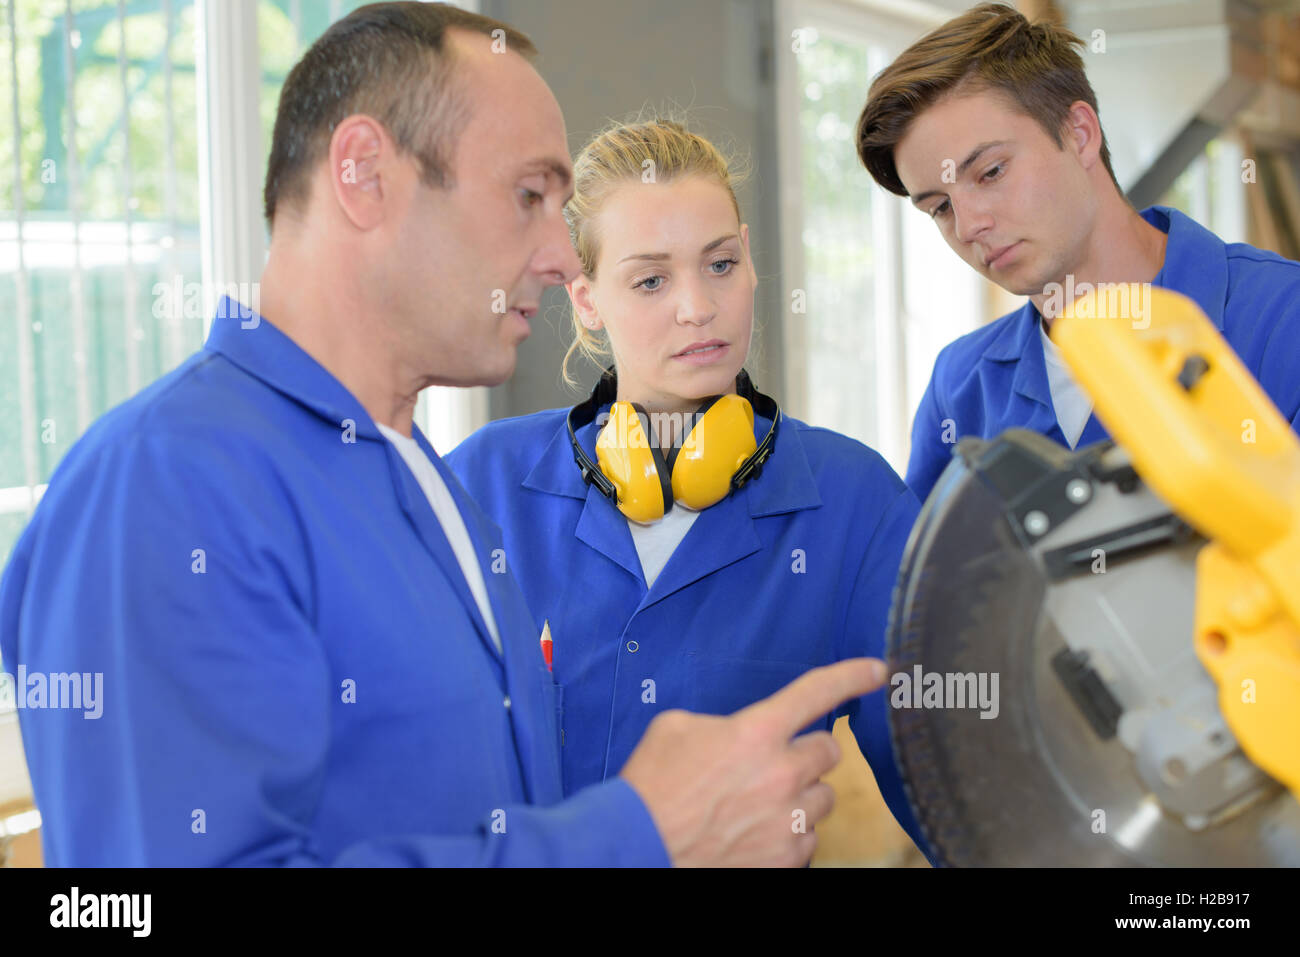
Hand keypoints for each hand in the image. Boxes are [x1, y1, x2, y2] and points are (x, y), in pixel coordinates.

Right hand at [619, 658, 887, 866]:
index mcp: (757, 732)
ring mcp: (788, 821)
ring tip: (759, 804)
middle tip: (774, 763)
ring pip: (824, 798)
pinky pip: (809, 839)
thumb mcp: (676, 728)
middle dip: (806, 752)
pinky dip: (790, 834)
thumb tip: (738, 734)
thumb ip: (723, 723)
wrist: (638, 848)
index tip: (877, 671)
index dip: (853, 676)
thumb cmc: (650, 787)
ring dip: (800, 796)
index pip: (818, 692)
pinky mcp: (787, 859)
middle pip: (828, 751)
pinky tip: (756, 832)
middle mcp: (782, 774)